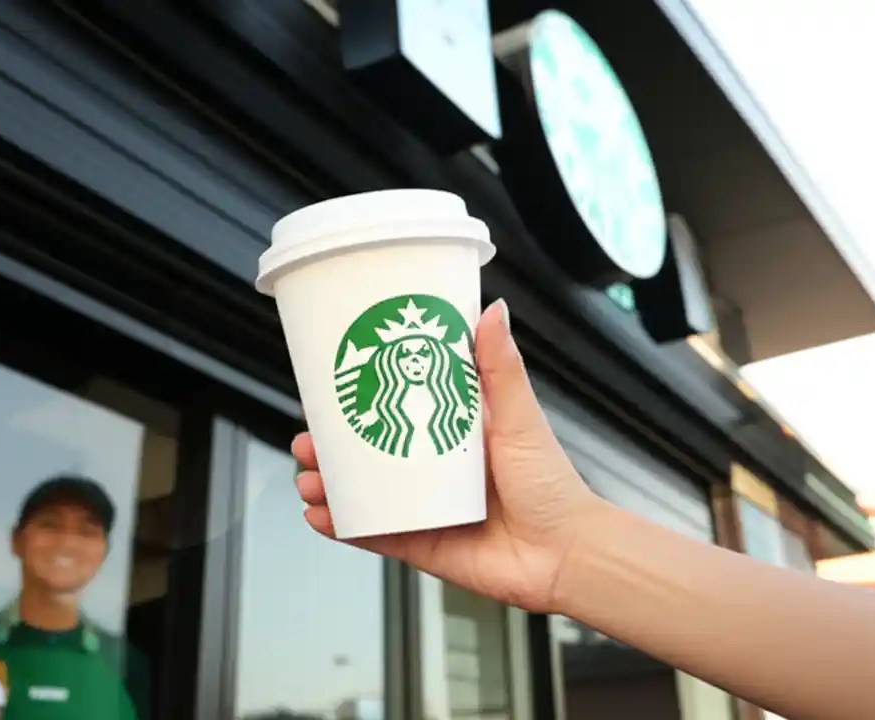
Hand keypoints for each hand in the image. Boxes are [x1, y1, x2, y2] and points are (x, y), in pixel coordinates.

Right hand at [294, 300, 607, 612]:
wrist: (566, 556)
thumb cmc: (552, 486)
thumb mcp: (520, 417)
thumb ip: (501, 367)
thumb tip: (492, 309)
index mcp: (452, 434)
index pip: (395, 407)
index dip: (359, 399)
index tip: (330, 385)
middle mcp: (432, 471)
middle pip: (365, 453)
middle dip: (328, 447)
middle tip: (308, 437)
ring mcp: (422, 509)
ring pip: (360, 493)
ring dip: (327, 485)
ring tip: (309, 477)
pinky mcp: (420, 544)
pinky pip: (372, 534)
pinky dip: (341, 526)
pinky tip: (319, 515)